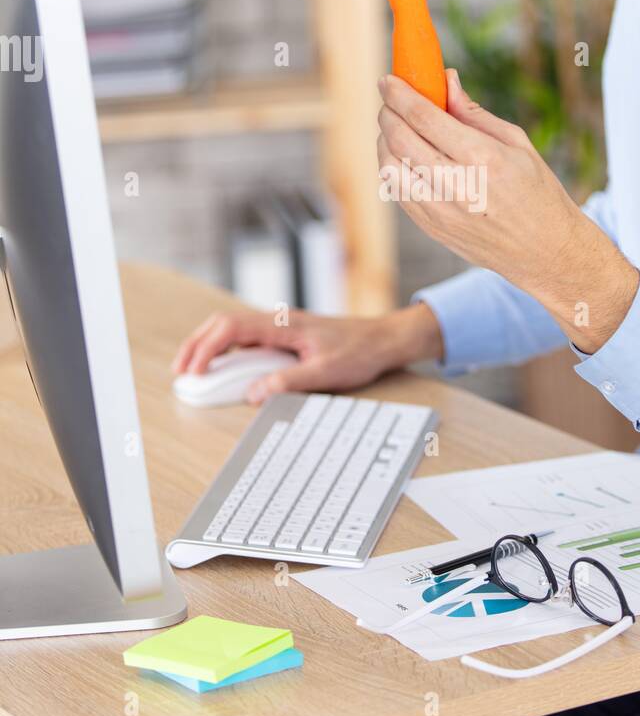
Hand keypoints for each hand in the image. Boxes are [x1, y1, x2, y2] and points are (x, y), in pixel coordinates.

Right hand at [171, 301, 443, 403]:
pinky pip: (246, 340)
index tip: (194, 372)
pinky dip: (226, 352)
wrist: (382, 339)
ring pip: (231, 330)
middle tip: (180, 372)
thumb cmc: (359, 352)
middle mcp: (276, 321)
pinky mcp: (283, 337)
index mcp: (282, 324)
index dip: (206, 349)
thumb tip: (254, 394)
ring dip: (209, 347)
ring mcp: (278, 327)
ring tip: (193, 372)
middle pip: (222, 324)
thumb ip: (289, 382)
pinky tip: (221, 369)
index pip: (231, 328)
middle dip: (196, 345)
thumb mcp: (326, 372)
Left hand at [377, 69, 638, 350]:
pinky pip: (397, 193)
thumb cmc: (538, 192)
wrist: (545, 252)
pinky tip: (402, 156)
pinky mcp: (432, 230)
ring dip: (383, 141)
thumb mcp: (517, 143)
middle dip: (388, 113)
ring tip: (394, 127)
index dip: (399, 94)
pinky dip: (392, 168)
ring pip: (390, 168)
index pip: (424, 118)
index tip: (388, 81)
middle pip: (400, 140)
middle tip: (389, 100)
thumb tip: (445, 81)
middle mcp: (457, 186)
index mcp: (483, 159)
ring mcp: (441, 213)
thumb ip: (474, 113)